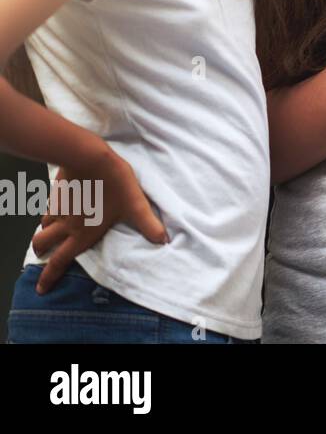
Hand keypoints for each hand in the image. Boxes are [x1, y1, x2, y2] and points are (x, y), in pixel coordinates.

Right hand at [31, 148, 167, 293]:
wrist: (89, 157)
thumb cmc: (113, 183)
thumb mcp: (135, 205)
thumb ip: (148, 224)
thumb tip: (164, 240)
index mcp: (82, 234)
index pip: (60, 261)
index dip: (49, 277)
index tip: (42, 289)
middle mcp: (66, 225)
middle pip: (43, 244)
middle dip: (41, 252)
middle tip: (42, 255)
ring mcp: (58, 208)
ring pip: (44, 225)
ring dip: (45, 232)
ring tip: (50, 233)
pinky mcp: (56, 193)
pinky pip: (48, 207)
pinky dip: (50, 213)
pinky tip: (59, 208)